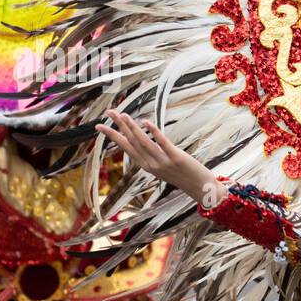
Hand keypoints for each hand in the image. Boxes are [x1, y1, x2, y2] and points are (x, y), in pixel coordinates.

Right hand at [94, 109, 221, 205]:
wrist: (201, 188)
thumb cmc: (183, 176)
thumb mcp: (163, 167)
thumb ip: (152, 156)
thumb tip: (143, 141)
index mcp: (146, 166)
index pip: (126, 147)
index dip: (113, 136)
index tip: (99, 126)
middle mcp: (151, 165)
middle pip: (131, 142)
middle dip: (118, 127)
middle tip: (108, 112)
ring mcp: (163, 162)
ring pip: (143, 142)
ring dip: (132, 127)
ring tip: (123, 114)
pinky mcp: (176, 158)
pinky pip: (162, 143)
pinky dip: (153, 132)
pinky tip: (145, 121)